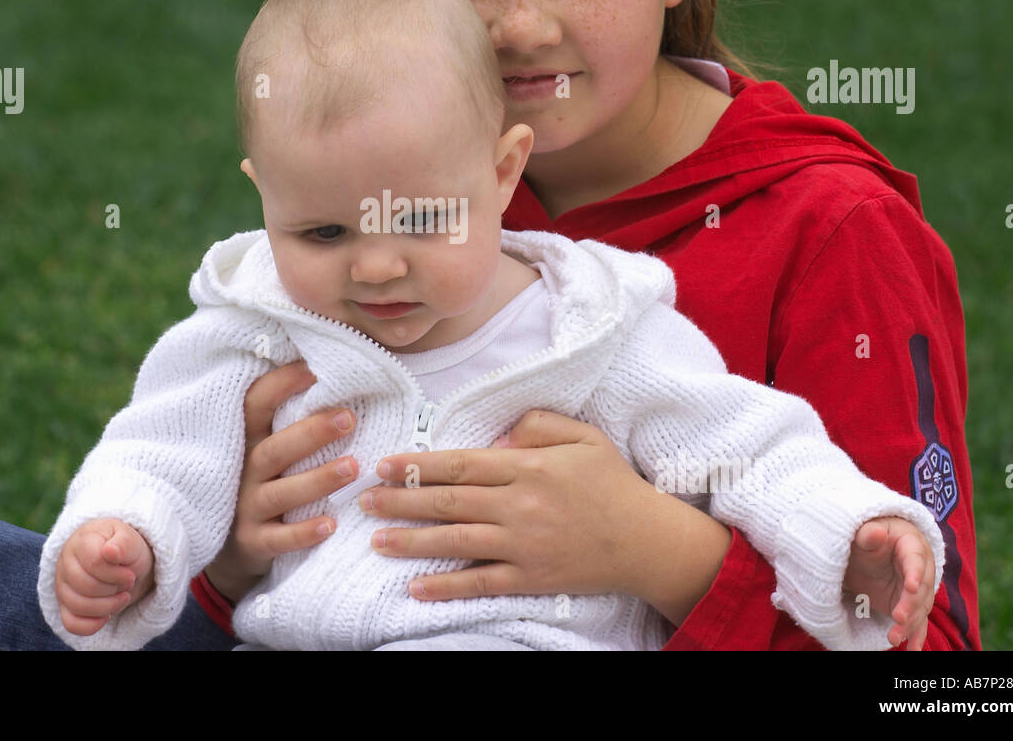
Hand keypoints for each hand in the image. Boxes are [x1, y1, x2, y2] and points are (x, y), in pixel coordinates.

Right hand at [56, 518, 154, 636]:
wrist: (122, 560)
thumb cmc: (124, 548)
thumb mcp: (131, 539)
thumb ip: (123, 543)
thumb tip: (111, 551)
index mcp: (82, 541)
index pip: (94, 562)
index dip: (116, 574)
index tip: (130, 574)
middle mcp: (66, 562)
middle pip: (85, 586)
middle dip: (113, 589)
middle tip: (128, 584)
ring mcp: (62, 585)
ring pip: (78, 606)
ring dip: (108, 606)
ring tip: (123, 596)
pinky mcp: (64, 605)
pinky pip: (71, 623)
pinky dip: (91, 625)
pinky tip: (107, 617)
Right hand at [202, 361, 359, 602]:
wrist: (228, 547)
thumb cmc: (262, 482)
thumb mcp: (265, 448)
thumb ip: (288, 420)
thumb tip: (333, 375)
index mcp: (248, 441)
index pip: (256, 405)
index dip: (281, 385)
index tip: (314, 370)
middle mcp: (244, 471)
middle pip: (275, 449)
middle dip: (311, 432)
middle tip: (349, 418)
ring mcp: (246, 508)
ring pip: (281, 493)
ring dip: (317, 479)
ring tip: (353, 467)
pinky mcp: (253, 542)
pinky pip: (279, 539)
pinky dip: (304, 532)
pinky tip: (332, 524)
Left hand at [358, 410, 730, 624]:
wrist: (647, 540)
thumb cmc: (613, 484)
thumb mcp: (583, 437)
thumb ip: (538, 424)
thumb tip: (495, 437)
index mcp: (529, 467)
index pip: (461, 463)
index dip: (418, 465)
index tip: (384, 464)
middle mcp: (521, 505)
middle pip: (449, 502)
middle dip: (401, 502)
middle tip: (364, 501)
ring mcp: (525, 545)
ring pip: (457, 542)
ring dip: (412, 542)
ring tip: (376, 539)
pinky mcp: (532, 578)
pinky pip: (481, 583)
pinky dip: (447, 587)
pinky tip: (416, 587)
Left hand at [843, 517, 935, 650]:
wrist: (870, 547)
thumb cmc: (867, 536)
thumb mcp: (864, 531)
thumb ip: (868, 534)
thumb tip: (876, 533)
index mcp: (912, 545)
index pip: (915, 560)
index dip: (914, 573)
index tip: (910, 587)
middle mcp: (921, 568)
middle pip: (920, 589)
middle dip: (911, 605)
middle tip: (898, 618)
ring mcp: (917, 589)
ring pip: (919, 609)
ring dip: (909, 624)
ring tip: (894, 638)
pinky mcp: (911, 604)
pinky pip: (917, 621)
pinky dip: (915, 636)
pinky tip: (912, 649)